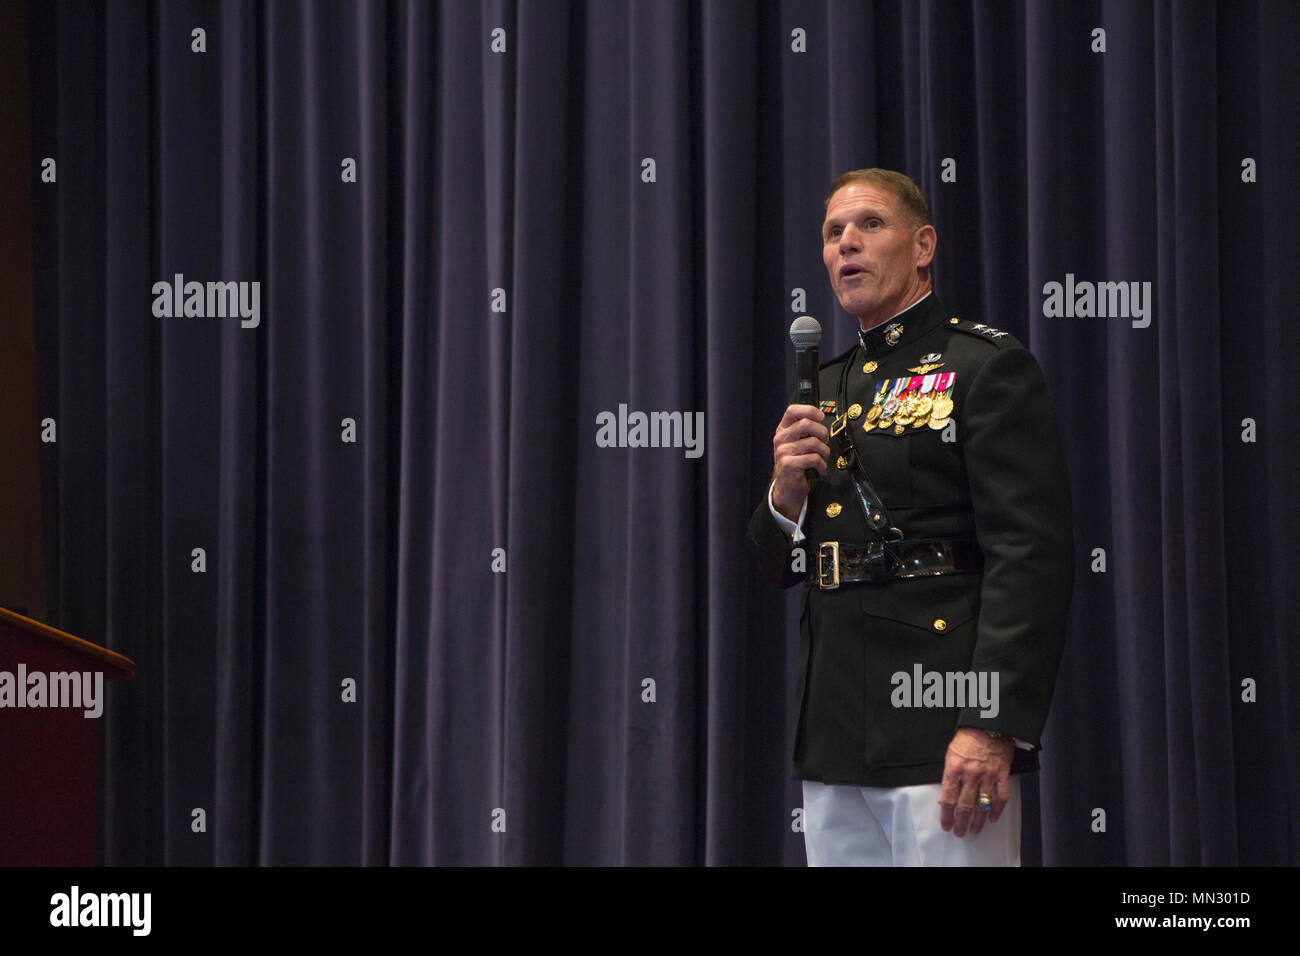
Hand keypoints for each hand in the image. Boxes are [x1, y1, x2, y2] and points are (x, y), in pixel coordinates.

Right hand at [771, 405, 830, 520]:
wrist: (787, 489)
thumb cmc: (795, 465)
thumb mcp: (796, 444)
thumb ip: (804, 431)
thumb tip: (820, 419)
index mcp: (782, 430)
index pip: (793, 410)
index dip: (809, 410)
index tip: (820, 417)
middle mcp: (781, 439)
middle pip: (806, 424)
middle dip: (822, 433)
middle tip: (823, 443)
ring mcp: (783, 451)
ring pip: (814, 443)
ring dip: (824, 453)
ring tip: (821, 460)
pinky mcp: (789, 464)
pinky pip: (814, 458)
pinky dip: (822, 466)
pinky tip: (818, 470)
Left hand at [938, 727, 1013, 836]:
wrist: (988, 725)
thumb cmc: (968, 738)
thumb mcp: (951, 755)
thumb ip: (949, 776)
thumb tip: (946, 797)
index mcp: (954, 769)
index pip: (947, 799)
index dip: (946, 815)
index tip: (946, 825)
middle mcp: (970, 774)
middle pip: (965, 806)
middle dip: (961, 822)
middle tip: (960, 832)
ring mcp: (987, 775)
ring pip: (982, 805)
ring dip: (978, 821)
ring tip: (974, 830)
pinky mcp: (1002, 774)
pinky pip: (1001, 797)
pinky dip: (997, 810)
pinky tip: (993, 818)